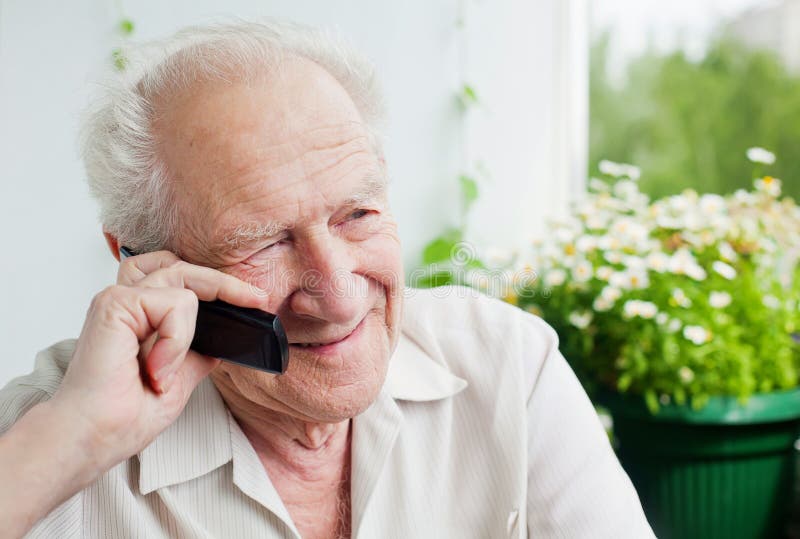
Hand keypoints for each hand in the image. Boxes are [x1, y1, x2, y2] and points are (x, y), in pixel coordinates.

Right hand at [51, 250, 262, 475]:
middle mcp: (128, 301)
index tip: (255, 299)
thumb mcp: (179, 378)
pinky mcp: (115, 304)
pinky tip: (157, 368)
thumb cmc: (122, 415)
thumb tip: (225, 337)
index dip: (217, 284)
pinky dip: (177, 338)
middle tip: (257, 300)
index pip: (182, 278)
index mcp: (139, 315)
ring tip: (169, 370)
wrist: (94, 438)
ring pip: (185, 281)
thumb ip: (196, 351)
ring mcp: (120, 299)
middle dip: (226, 284)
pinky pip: (175, 303)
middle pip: (185, 267)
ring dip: (190, 328)